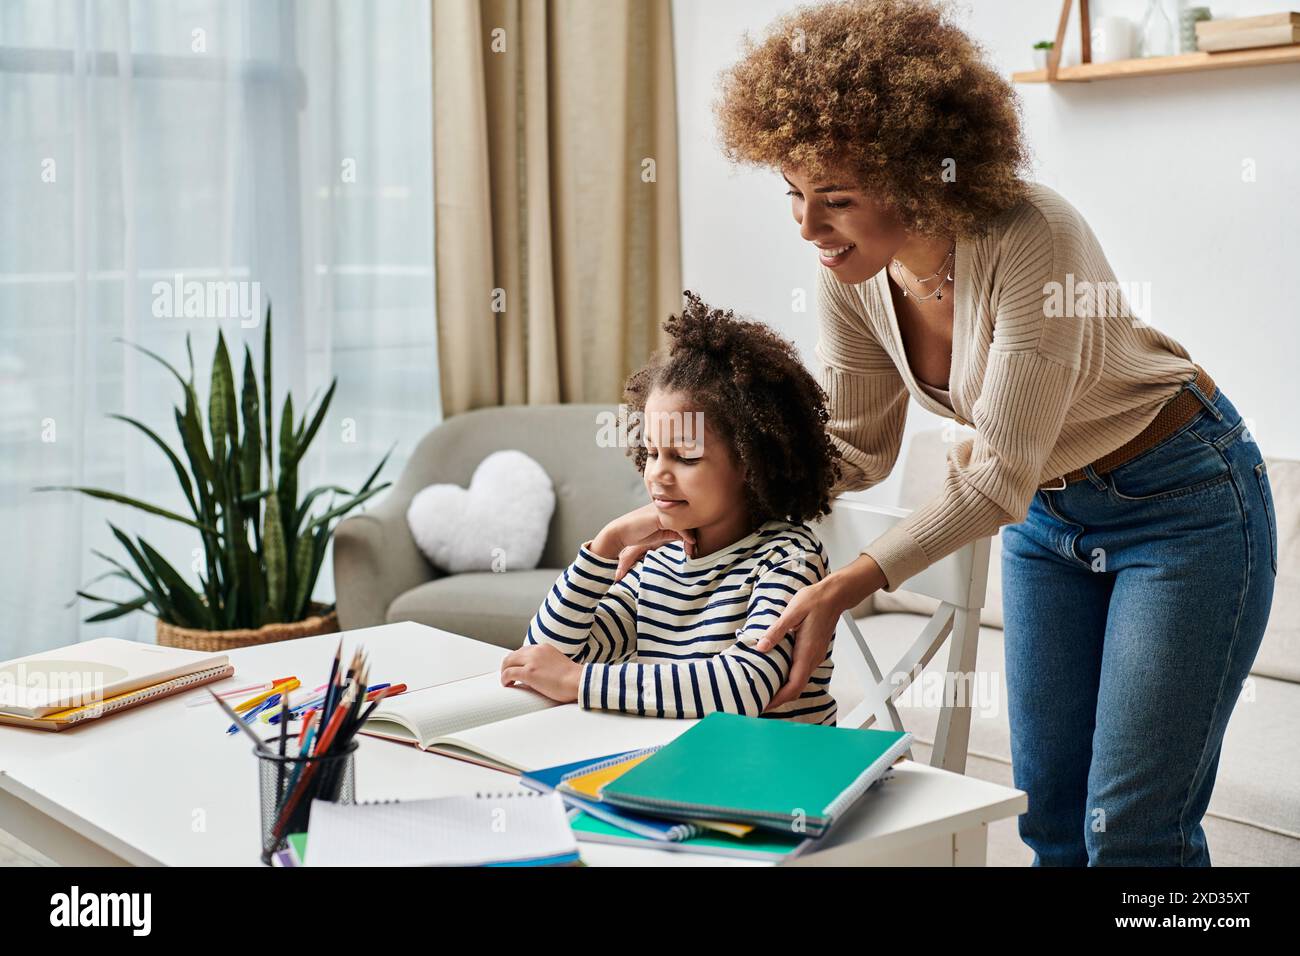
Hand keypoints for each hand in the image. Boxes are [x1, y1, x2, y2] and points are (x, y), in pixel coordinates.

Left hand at [500, 644, 582, 702]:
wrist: (578, 681)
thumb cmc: (573, 678)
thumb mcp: (558, 664)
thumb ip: (547, 664)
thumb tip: (540, 675)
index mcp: (544, 648)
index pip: (523, 650)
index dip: (517, 660)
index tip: (516, 668)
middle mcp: (536, 651)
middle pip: (513, 655)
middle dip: (507, 665)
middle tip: (507, 676)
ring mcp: (532, 661)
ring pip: (508, 662)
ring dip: (504, 671)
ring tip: (506, 681)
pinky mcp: (529, 672)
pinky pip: (509, 673)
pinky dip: (504, 679)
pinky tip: (507, 684)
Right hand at [590, 502, 695, 579]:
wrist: (621, 532)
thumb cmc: (640, 533)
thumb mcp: (663, 533)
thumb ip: (676, 532)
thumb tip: (693, 539)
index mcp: (668, 509)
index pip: (687, 515)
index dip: (695, 530)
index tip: (697, 545)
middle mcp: (666, 507)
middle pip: (689, 516)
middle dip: (696, 533)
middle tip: (697, 549)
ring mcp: (663, 510)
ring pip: (686, 520)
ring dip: (692, 536)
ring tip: (692, 549)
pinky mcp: (660, 516)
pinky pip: (678, 524)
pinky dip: (686, 534)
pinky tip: (689, 543)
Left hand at [755, 554, 885, 709]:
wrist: (834, 595)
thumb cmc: (814, 601)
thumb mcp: (792, 612)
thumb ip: (776, 631)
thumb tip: (761, 647)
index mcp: (807, 652)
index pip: (793, 686)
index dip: (778, 699)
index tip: (764, 705)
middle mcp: (813, 658)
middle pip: (796, 688)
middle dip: (779, 699)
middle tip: (758, 701)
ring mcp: (815, 656)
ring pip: (799, 682)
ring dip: (784, 690)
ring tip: (764, 691)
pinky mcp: (813, 652)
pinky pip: (801, 672)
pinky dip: (789, 680)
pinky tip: (776, 675)